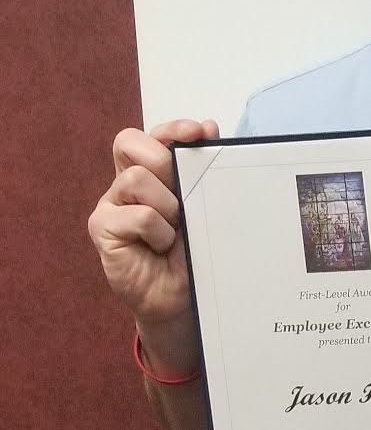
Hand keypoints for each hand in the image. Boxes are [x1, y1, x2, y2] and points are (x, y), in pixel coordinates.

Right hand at [88, 119, 218, 371]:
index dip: (172, 129)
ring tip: (175, 231)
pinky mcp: (103, 230)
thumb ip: (201, 170)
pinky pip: (137, 215)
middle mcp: (125, 185)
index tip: (201, 133)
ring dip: (167, 206)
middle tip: (183, 193)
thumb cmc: (192, 254)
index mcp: (150, 175)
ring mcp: (110, 206)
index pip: (150, 136)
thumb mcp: (202, 207)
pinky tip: (161, 247)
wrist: (182, 302)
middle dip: (165, 161)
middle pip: (131, 143)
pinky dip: (158, 231)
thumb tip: (208, 127)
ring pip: (136, 178)